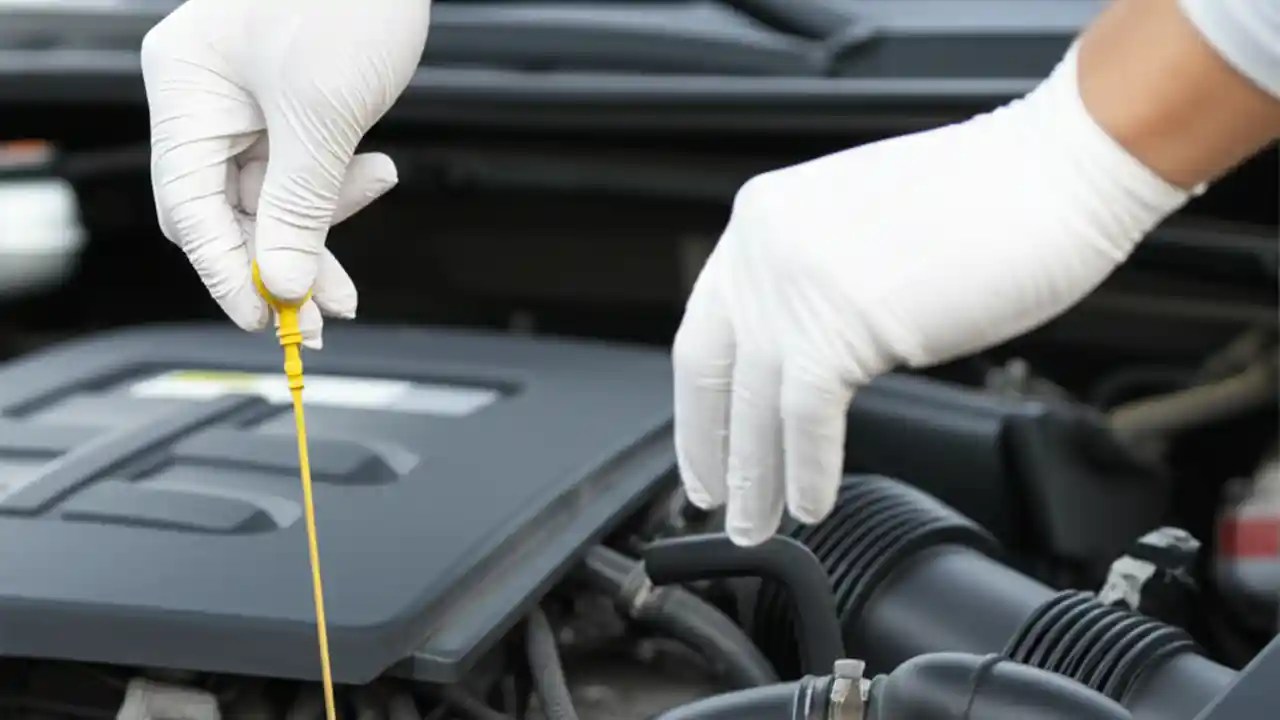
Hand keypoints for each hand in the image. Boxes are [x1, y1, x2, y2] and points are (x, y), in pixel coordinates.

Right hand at [141, 0, 429, 347]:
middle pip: (230, 209)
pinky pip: (304, 165)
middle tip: (326, 315)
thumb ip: (300, 205)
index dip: (228, 273)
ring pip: (273, 194)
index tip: (267, 320)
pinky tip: (379, 172)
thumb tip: (282, 280)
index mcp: (187, 90)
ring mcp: (249, 98)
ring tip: (371, 216)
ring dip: (322, 225)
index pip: (190, 209)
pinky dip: (339, 184)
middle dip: (282, 260)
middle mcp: (207, 96)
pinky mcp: (291, 100)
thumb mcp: (323, 114)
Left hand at [672, 46, 1193, 545]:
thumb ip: (816, 285)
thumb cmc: (985, 197)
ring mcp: (796, 284)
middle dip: (711, 448)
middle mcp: (764, 246)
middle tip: (713, 499)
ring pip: (754, 405)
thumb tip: (803, 355)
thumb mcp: (861, 232)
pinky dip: (806, 470)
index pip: (707, 326)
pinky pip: (805, 418)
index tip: (704, 440)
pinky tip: (812, 501)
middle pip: (712, 371)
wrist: (1055, 171)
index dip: (701, 398)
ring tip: (756, 525)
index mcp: (764, 217)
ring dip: (754, 477)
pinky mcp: (840, 324)